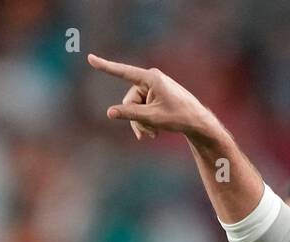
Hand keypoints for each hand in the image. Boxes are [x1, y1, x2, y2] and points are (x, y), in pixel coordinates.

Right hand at [88, 53, 219, 141]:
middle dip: (136, 118)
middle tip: (147, 135)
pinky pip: (144, 106)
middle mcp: (152, 78)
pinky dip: (147, 119)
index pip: (123, 72)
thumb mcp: (152, 118)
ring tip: (153, 136)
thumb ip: (129, 114)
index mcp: (151, 78)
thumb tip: (109, 112)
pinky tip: (156, 133)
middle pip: (130, 99)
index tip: (89, 58)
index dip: (105, 67)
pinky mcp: (158, 94)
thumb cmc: (179, 117)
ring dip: (142, 122)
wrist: (200, 122)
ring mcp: (155, 86)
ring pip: (137, 106)